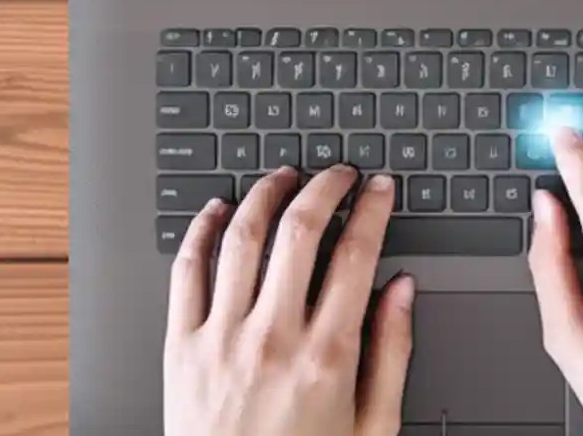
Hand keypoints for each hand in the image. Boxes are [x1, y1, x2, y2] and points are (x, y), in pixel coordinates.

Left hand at [163, 166, 414, 435]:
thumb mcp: (373, 426)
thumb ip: (393, 352)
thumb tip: (403, 289)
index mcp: (328, 356)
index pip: (356, 254)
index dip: (372, 208)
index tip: (378, 189)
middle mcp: (272, 337)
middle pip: (301, 230)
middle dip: (325, 186)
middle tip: (338, 173)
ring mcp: (220, 338)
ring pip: (243, 236)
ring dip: (267, 193)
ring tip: (285, 177)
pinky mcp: (179, 346)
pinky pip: (187, 270)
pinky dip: (202, 229)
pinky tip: (219, 209)